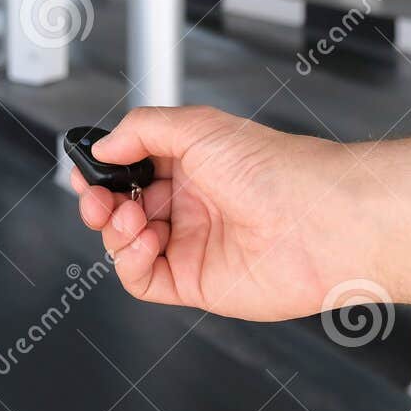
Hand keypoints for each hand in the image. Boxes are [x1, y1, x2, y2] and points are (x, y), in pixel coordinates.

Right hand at [72, 106, 378, 319]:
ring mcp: (191, 245)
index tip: (88, 169)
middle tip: (98, 197)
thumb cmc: (278, 171)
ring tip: (131, 216)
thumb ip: (141, 129)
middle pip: (121, 209)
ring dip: (114, 229)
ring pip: (125, 244)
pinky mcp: (195, 283)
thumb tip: (104, 147)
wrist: (321, 222)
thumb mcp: (198, 127)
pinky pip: (142, 280)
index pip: (130, 170)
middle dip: (100, 202)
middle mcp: (190, 205)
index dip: (104, 171)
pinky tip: (147, 241)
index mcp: (191, 166)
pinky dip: (130, 261)